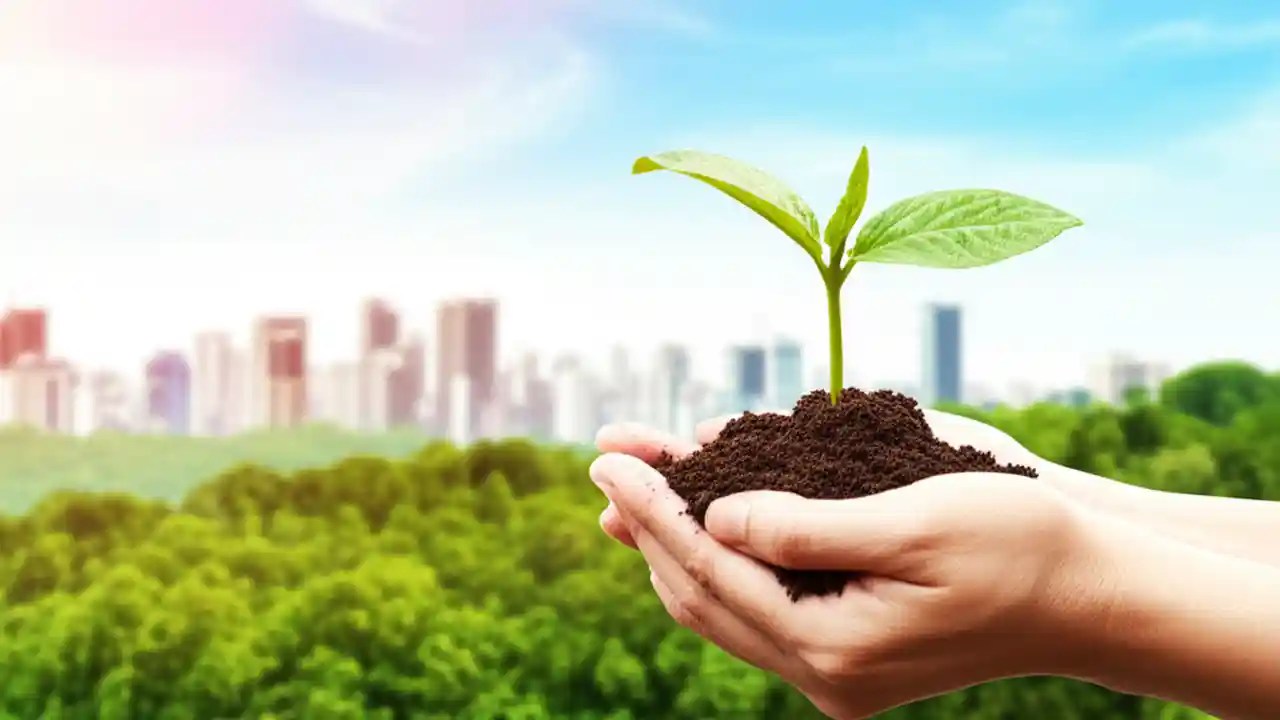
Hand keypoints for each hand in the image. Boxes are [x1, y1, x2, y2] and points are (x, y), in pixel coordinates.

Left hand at [588, 452, 1108, 718]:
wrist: (1091, 594)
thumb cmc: (1017, 544)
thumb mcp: (912, 521)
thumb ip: (804, 526)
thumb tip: (716, 517)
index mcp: (833, 648)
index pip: (711, 573)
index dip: (653, 510)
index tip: (607, 459)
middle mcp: (823, 671)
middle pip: (701, 596)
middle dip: (648, 525)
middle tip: (604, 461)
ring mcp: (834, 668)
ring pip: (722, 605)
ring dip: (674, 541)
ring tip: (629, 487)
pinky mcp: (848, 649)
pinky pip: (758, 603)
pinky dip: (721, 555)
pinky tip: (700, 515)